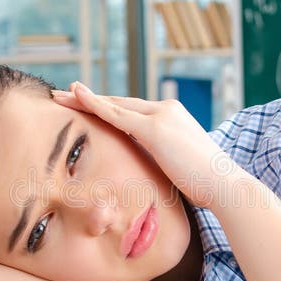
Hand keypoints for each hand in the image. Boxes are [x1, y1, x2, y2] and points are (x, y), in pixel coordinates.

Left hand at [52, 83, 242, 208]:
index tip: (85, 108)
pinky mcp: (154, 127)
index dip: (106, 110)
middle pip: (118, 104)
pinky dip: (93, 104)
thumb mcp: (178, 168)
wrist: (223, 184)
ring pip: (113, 105)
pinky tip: (75, 96)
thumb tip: (148, 173)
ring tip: (57, 96)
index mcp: (171, 118)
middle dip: (88, 100)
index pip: (131, 112)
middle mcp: (165, 109)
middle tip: (63, 96)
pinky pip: (115, 114)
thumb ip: (161, 162)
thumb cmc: (205, 185)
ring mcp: (160, 115)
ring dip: (82, 99)